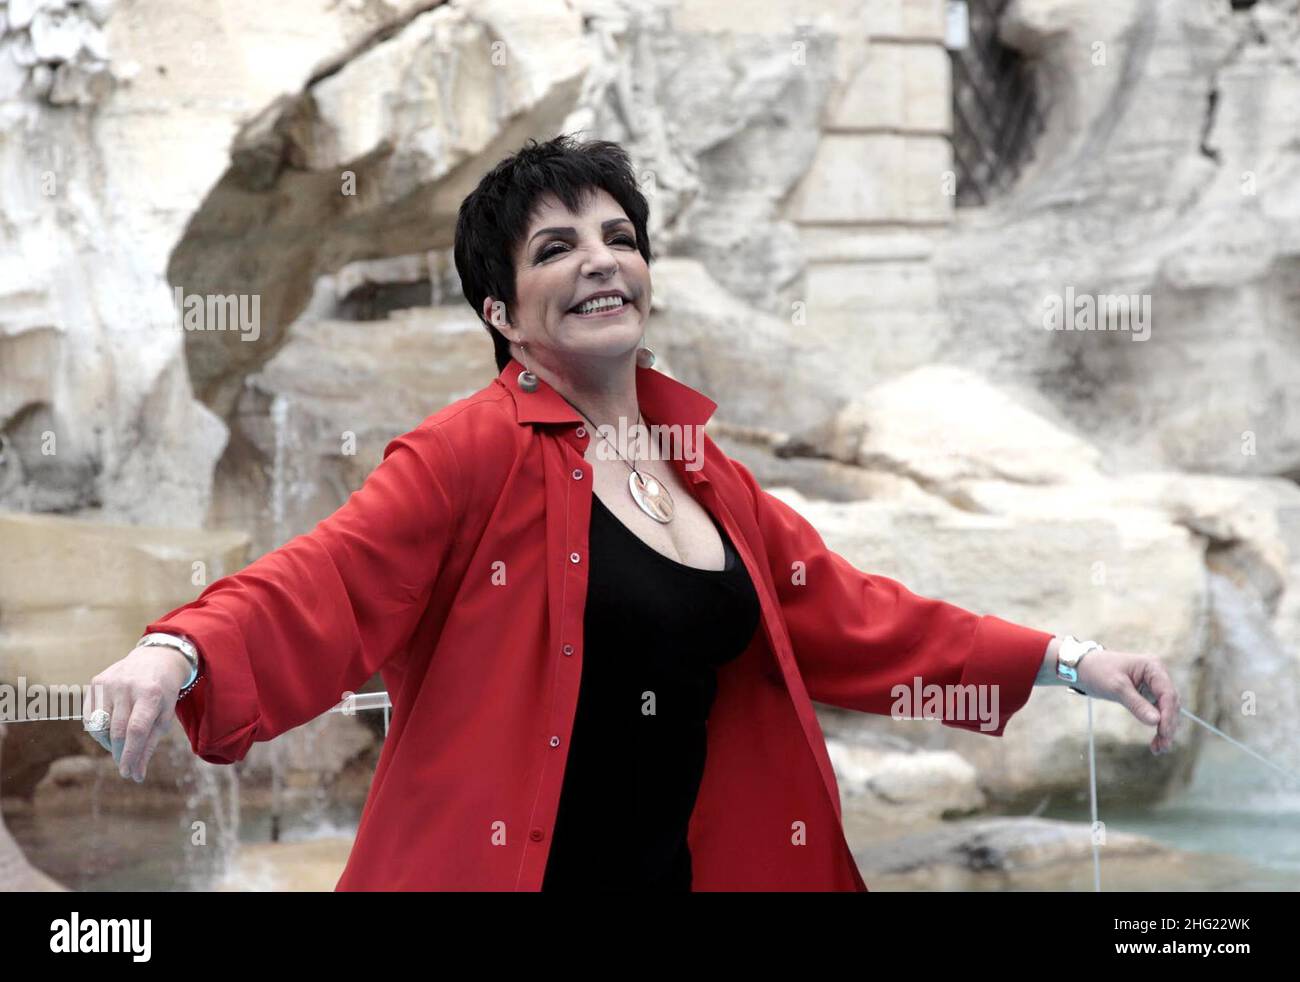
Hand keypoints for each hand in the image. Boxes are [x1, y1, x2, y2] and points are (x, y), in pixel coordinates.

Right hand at [86, 644, 190, 780]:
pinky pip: (90, 716)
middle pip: (117, 730)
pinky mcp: (96, 681)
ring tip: (122, 743)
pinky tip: (111, 729)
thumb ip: (149, 745)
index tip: (129, 774)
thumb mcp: (165, 716)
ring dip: (109, 743)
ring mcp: (109, 682)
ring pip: (99, 726)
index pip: (136, 730)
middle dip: (120, 753)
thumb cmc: (164, 692)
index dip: (130, 755)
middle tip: (126, 767)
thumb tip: (136, 775)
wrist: (157, 657)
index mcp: (150, 693)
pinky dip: (99, 730)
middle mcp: (127, 685)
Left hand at [1073, 648, 1180, 754]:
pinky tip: (1155, 743)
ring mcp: (1154, 686)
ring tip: (1159, 749)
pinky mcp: (1148, 695)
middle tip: (1163, 747)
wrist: (1084, 668)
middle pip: (1171, 704)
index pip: (1168, 694)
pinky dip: (1156, 727)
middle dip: (1168, 726)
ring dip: (1164, 730)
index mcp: (1153, 667)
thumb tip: (1156, 722)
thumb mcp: (1115, 687)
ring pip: (1166, 711)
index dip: (1168, 715)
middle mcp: (1157, 675)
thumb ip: (1136, 704)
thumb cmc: (1098, 671)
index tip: (1164, 733)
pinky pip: (1157, 713)